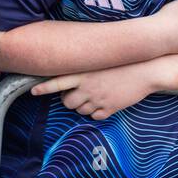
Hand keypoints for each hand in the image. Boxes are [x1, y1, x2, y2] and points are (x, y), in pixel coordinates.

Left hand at [32, 63, 158, 119]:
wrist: (145, 70)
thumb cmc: (120, 62)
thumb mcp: (97, 60)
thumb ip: (82, 68)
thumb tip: (69, 74)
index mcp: (82, 73)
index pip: (56, 82)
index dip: (43, 88)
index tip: (32, 91)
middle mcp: (87, 88)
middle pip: (66, 102)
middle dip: (69, 100)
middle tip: (77, 93)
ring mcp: (99, 99)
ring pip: (80, 111)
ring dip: (82, 106)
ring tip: (92, 96)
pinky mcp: (110, 108)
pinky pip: (95, 116)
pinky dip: (96, 112)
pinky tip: (103, 102)